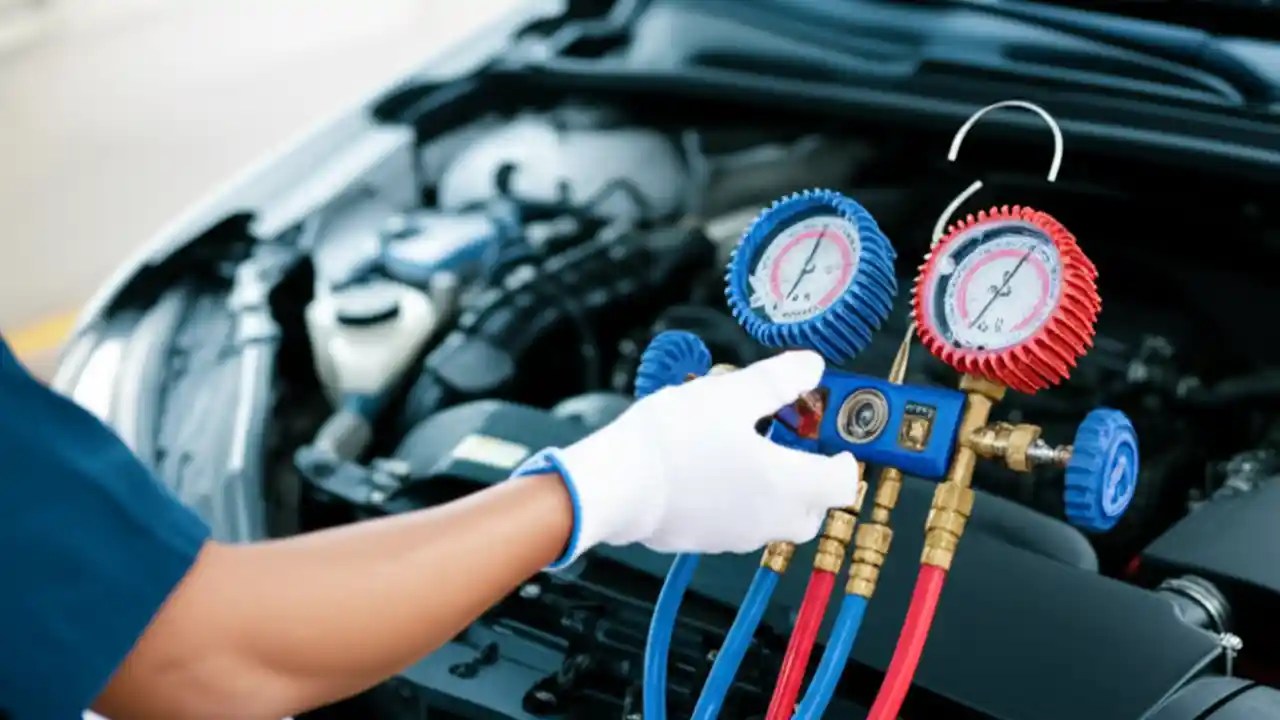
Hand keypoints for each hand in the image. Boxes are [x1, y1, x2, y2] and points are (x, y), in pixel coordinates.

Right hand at [517, 351, 859, 565]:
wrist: (614, 486)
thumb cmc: (673, 442)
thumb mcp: (731, 394)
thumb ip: (777, 380)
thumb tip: (811, 367)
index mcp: (789, 484)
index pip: (842, 482)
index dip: (844, 457)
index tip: (832, 436)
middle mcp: (771, 519)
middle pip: (813, 507)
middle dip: (809, 478)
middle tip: (790, 441)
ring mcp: (737, 536)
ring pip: (775, 517)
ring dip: (773, 488)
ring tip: (745, 450)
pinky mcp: (706, 541)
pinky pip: (739, 523)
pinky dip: (739, 500)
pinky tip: (711, 470)